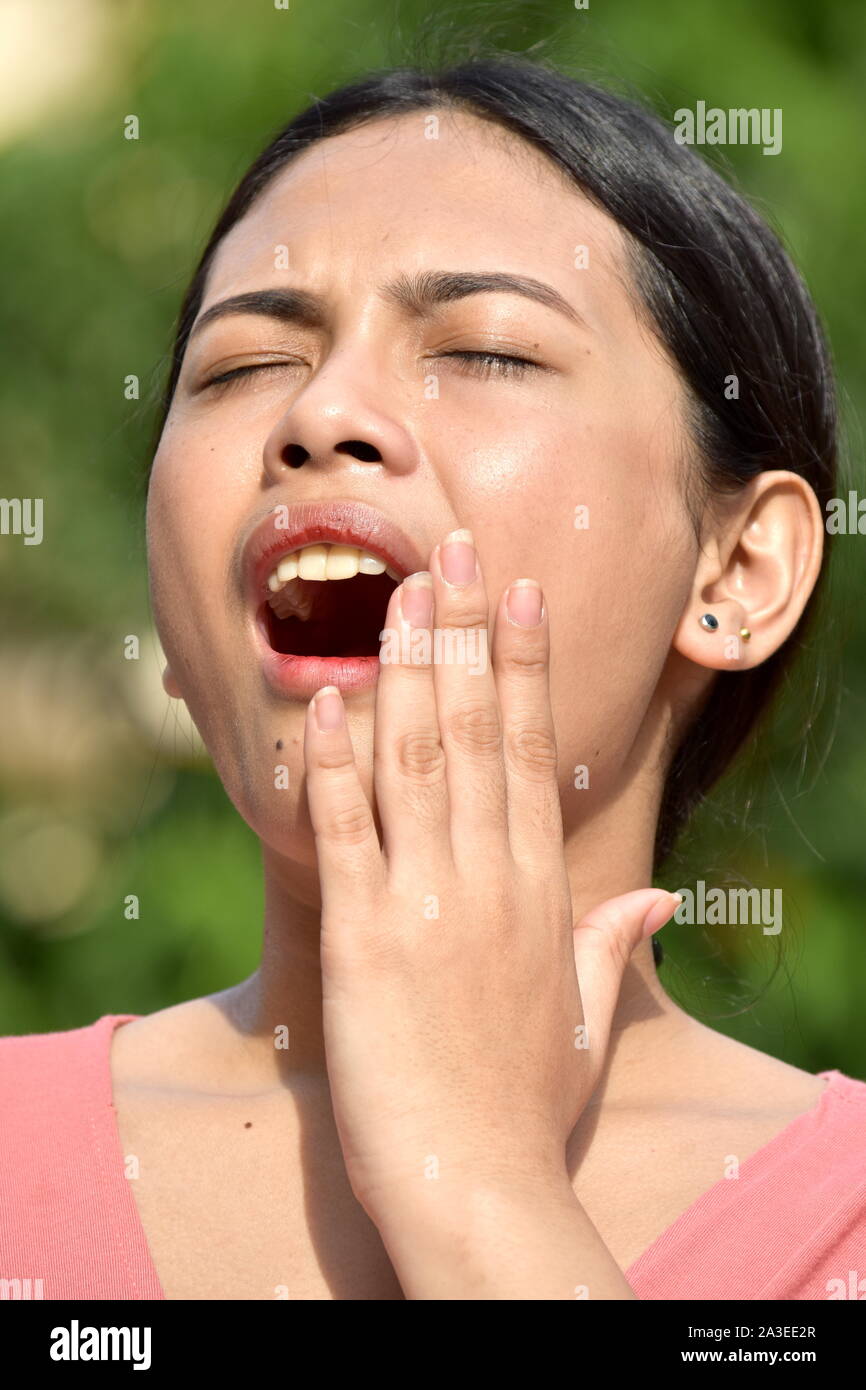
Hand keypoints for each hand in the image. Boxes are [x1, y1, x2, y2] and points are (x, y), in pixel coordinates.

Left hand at [303, 528, 678, 1227]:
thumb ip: (614, 939)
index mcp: (540, 890)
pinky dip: (331, 765)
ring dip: (402, 672)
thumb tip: (660, 895)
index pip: (533, 751)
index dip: (525, 666)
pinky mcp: (360, 939)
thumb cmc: (529, 1105)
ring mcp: (424, 903)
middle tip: (455, 550)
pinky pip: (342, 833)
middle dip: (465, 634)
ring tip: (393, 594)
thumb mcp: (587, 1016)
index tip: (522, 595)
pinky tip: (324, 702)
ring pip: (413, 763)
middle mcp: (487, 879)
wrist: (477, 1184)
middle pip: (475, 732)